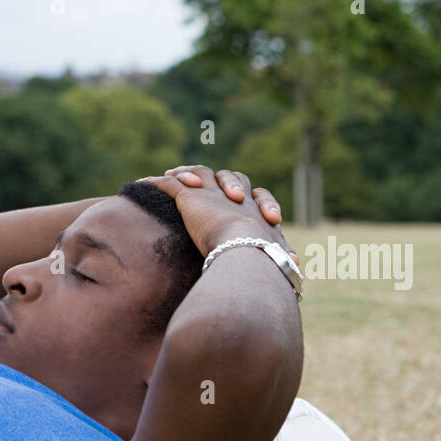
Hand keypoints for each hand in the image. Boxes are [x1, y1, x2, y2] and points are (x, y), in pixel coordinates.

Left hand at [139, 166, 297, 263]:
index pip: (256, 195)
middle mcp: (239, 198)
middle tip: (202, 184)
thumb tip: (297, 267)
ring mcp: (215, 194)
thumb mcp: (275, 257)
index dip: (247, 195)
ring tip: (174, 175)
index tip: (240, 201)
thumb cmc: (265, 259)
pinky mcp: (191, 196)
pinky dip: (156, 183)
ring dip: (189, 174)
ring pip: (202, 173)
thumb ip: (280, 258)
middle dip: (220, 179)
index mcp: (258, 212)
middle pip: (231, 177)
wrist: (249, 249)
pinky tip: (143, 184)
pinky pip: (169, 184)